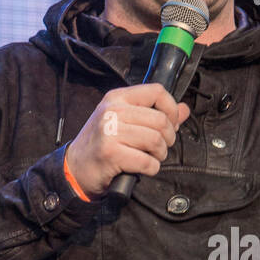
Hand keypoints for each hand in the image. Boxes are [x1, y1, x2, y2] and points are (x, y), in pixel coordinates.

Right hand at [64, 83, 190, 198]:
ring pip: (156, 141)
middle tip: (159, 147)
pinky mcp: (111, 153)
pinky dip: (151, 168)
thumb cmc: (101, 144)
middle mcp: (113, 111)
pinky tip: (142, 168)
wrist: (75, 167)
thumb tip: (184, 110)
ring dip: (160, 155)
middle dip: (168, 138)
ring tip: (151, 157)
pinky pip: (147, 162)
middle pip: (160, 120)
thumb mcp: (124, 121)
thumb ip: (155, 113)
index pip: (157, 91)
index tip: (171, 124)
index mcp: (117, 98)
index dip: (171, 109)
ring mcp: (110, 132)